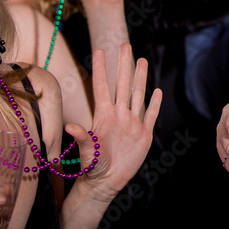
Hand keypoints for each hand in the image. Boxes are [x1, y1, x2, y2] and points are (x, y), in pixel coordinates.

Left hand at [67, 45, 162, 201]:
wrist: (107, 182)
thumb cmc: (92, 168)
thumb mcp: (87, 153)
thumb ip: (82, 138)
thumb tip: (70, 127)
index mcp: (103, 116)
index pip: (101, 87)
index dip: (100, 69)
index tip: (100, 50)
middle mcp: (118, 115)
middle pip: (122, 84)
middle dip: (124, 64)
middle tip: (125, 45)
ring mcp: (131, 123)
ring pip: (137, 94)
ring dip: (140, 77)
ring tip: (142, 60)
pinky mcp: (143, 134)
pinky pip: (150, 115)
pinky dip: (155, 104)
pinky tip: (158, 91)